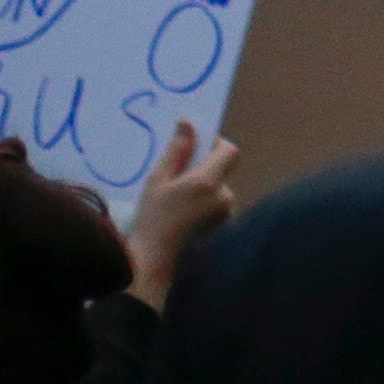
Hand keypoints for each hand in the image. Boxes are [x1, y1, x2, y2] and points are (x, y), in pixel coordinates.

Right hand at [124, 120, 241, 307]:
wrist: (154, 259)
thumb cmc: (152, 217)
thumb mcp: (158, 179)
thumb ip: (177, 151)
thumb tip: (188, 124)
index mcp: (209, 182)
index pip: (230, 151)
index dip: (216, 144)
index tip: (196, 147)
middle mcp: (224, 196)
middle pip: (222, 169)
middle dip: (203, 166)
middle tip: (176, 175)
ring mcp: (226, 213)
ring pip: (219, 186)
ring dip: (203, 184)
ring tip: (176, 196)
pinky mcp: (222, 225)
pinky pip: (217, 201)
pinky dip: (204, 199)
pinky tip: (183, 210)